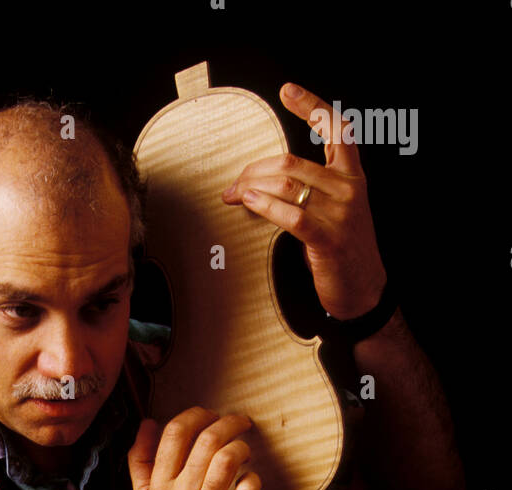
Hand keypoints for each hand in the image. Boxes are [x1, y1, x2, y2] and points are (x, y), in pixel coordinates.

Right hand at [128, 408, 259, 489]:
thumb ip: (140, 459)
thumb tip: (147, 423)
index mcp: (159, 485)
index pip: (176, 433)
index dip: (197, 415)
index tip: (210, 415)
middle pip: (207, 441)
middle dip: (228, 423)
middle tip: (239, 422)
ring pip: (227, 461)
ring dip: (241, 447)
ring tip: (244, 450)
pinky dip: (253, 479)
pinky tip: (249, 480)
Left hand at [222, 82, 387, 320]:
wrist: (363, 291)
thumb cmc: (342, 250)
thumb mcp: (335, 211)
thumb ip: (310, 190)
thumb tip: (260, 181)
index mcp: (352, 177)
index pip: (336, 128)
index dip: (312, 106)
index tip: (287, 90)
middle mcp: (349, 189)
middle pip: (293, 163)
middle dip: (255, 170)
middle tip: (234, 183)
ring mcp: (341, 214)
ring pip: (287, 185)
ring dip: (252, 187)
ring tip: (235, 194)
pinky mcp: (328, 240)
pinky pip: (291, 215)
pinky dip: (265, 206)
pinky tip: (249, 202)